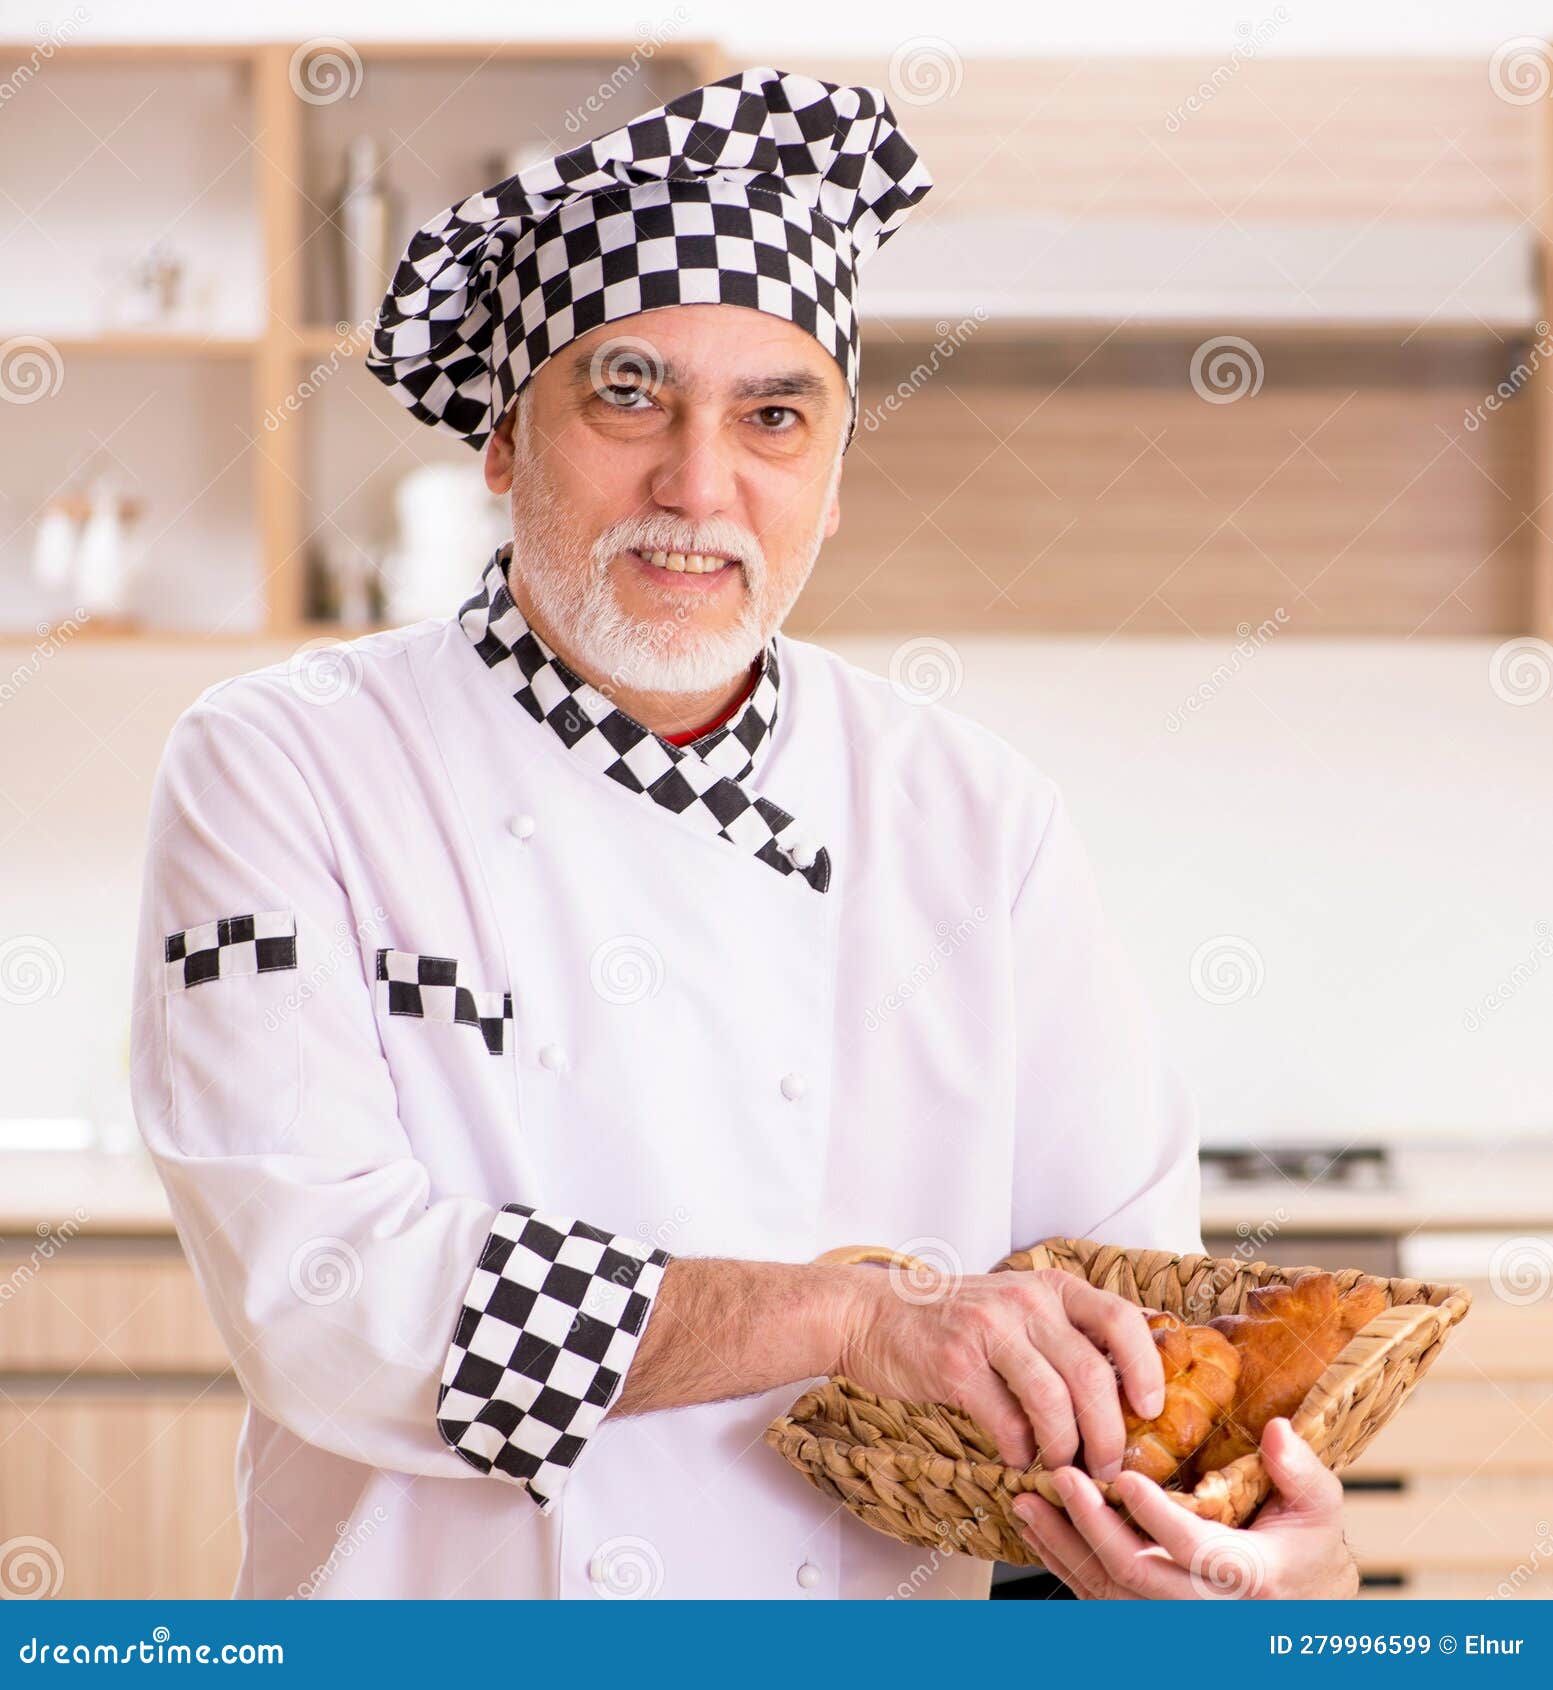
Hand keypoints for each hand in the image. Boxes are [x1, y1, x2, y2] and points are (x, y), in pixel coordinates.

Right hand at [833, 1265, 1165, 1479]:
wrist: (871, 1313)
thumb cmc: (953, 1319)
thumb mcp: (1015, 1307)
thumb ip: (1062, 1336)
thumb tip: (1120, 1396)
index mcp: (1049, 1287)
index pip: (1120, 1318)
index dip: (1145, 1367)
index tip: (1149, 1409)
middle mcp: (1023, 1301)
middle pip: (1090, 1372)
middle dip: (1108, 1433)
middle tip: (1108, 1468)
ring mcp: (988, 1328)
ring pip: (1053, 1400)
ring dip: (1065, 1449)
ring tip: (1063, 1469)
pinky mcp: (954, 1363)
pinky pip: (1005, 1420)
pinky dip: (1018, 1450)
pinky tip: (1014, 1456)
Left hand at [1010, 1415, 1360, 1598]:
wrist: (1302, 1606)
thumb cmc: (1307, 1547)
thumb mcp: (1319, 1507)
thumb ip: (1300, 1470)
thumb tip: (1278, 1430)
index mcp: (1250, 1575)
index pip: (1196, 1550)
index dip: (1158, 1518)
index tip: (1125, 1479)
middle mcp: (1206, 1608)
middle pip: (1137, 1574)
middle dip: (1092, 1525)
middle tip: (1061, 1476)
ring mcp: (1173, 1620)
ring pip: (1107, 1593)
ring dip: (1063, 1546)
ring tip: (1025, 1501)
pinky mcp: (1148, 1621)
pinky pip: (1098, 1600)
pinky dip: (1063, 1565)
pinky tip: (1037, 1530)